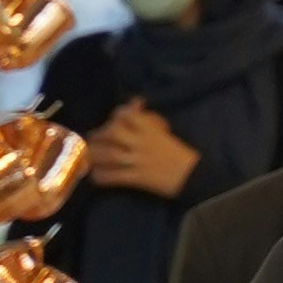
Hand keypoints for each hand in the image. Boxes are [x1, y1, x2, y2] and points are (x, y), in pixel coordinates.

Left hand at [79, 100, 199, 199]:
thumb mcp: (164, 131)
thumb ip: (148, 120)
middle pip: (113, 133)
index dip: (117, 114)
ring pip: (110, 155)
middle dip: (99, 135)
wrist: (192, 176)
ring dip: (96, 156)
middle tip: (93, 138)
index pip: (128, 115)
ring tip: (90, 157)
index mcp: (151, 130)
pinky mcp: (138, 179)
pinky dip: (102, 177)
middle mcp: (142, 143)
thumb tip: (135, 103)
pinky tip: (97, 177)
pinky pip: (114, 177)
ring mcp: (139, 161)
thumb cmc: (178, 153)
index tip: (114, 118)